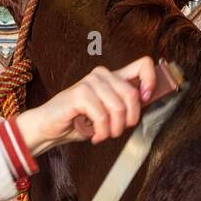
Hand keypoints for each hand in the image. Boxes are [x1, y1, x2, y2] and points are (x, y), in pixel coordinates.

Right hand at [19, 55, 158, 150]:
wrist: (49, 127)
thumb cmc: (78, 121)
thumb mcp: (109, 114)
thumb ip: (126, 106)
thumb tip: (149, 102)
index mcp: (113, 77)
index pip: (143, 64)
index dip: (151, 81)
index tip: (147, 99)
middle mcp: (102, 75)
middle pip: (133, 94)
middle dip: (129, 120)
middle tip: (117, 131)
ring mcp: (90, 82)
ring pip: (119, 108)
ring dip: (113, 130)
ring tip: (103, 135)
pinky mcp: (80, 93)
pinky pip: (102, 116)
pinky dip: (101, 132)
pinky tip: (93, 135)